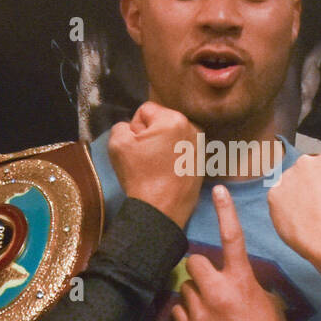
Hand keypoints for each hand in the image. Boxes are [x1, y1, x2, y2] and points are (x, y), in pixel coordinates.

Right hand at [109, 101, 201, 226]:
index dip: (134, 128)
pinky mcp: (202, 162)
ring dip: (161, 147)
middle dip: (150, 136)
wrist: (161, 210)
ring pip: (171, 137)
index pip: (145, 110)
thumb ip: (122, 126)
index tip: (136, 148)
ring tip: (155, 167)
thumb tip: (132, 129)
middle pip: (161, 122)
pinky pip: (181, 151)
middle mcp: (193, 128)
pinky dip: (172, 158)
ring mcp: (200, 146)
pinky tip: (165, 173)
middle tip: (144, 158)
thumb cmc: (140, 176)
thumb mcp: (117, 144)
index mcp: (174, 119)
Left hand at [172, 185, 300, 320]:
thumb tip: (234, 281)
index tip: (218, 191)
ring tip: (210, 313)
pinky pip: (178, 312)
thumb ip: (247, 284)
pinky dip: (187, 316)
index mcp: (242, 280)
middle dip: (200, 270)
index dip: (225, 211)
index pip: (232, 237)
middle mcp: (218, 291)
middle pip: (193, 262)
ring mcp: (200, 312)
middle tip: (210, 284)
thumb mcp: (268, 302)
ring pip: (184, 288)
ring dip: (194, 295)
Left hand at [268, 150, 320, 268]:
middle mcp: (306, 162)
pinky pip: (279, 201)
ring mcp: (287, 177)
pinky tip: (296, 220)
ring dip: (297, 196)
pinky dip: (285, 209)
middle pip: (308, 173)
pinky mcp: (274, 195)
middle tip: (319, 205)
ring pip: (292, 186)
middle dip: (312, 186)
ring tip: (307, 216)